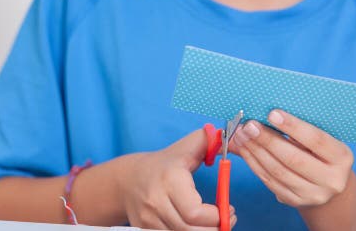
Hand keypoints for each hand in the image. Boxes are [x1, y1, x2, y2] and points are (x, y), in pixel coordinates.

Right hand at [119, 128, 236, 229]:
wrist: (127, 180)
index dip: (217, 217)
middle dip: (216, 230)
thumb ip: (207, 141)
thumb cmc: (163, 164)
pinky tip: (195, 228)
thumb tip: (224, 134)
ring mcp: (148, 219)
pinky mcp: (144, 230)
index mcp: (169, 180)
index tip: (228, 209)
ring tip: (213, 225)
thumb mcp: (184, 148)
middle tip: (226, 222)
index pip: (195, 213)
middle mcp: (155, 201)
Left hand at [229, 109, 353, 207]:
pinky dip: (254, 164)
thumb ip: (293, 128)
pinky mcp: (296, 201)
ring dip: (256, 152)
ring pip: (278, 172)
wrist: (327, 181)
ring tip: (242, 136)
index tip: (272, 114)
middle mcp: (331, 179)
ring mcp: (313, 194)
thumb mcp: (316, 139)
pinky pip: (270, 181)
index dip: (293, 126)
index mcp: (341, 157)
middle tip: (249, 125)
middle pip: (294, 159)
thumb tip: (260, 114)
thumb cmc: (319, 151)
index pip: (316, 140)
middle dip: (267, 140)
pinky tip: (245, 150)